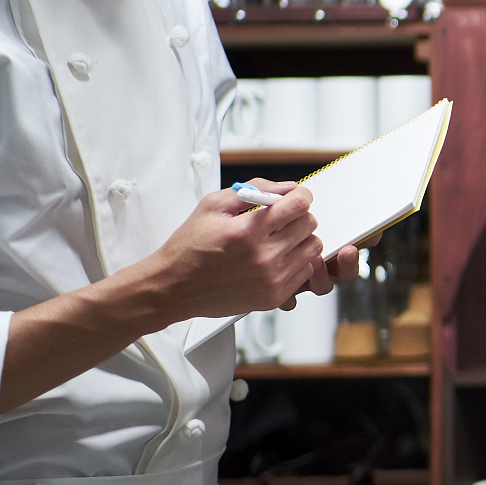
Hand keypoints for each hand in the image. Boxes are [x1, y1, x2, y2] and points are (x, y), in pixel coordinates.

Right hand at [147, 180, 331, 320]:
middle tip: (281, 219)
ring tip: (278, 239)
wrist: (173, 287)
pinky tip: (275, 258)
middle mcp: (264, 257)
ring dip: (300, 239)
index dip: (300, 196)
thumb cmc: (189, 247)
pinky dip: (296, 262)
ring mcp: (271, 279)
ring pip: (313, 248)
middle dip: (298, 216)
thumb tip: (287, 187)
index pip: (299, 205)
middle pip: (310, 224)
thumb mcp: (212, 206)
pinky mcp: (274, 297)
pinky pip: (306, 272)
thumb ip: (253, 190)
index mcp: (248, 231)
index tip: (295, 197)